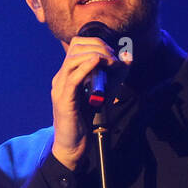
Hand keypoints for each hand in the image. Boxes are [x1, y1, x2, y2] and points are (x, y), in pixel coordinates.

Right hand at [51, 33, 121, 167]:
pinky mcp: (63, 99)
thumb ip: (115, 76)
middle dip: (98, 47)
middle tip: (114, 58)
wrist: (73, 145)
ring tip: (110, 62)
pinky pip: (72, 78)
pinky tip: (98, 62)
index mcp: (68, 73)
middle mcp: (61, 77)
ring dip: (95, 55)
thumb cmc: (87, 120)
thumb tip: (128, 57)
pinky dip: (86, 67)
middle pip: (75, 47)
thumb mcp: (104, 93)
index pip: (78, 44)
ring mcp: (59, 87)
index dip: (97, 43)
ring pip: (73, 59)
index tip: (113, 54)